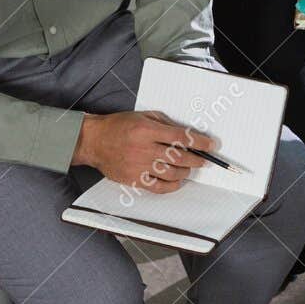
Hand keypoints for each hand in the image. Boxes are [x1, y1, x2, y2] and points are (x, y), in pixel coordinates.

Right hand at [71, 110, 215, 193]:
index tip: (211, 145)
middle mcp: (144, 149)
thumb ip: (166, 124)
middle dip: (197, 159)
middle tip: (204, 159)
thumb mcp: (144, 116)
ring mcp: (138, 166)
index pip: (181, 137)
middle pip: (179, 157)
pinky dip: (172, 185)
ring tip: (189, 168)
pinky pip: (158, 187)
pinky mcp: (133, 179)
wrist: (94, 141)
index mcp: (147, 130)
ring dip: (186, 171)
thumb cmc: (118, 126)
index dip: (200, 142)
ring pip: (171, 173)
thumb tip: (187, 135)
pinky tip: (177, 181)